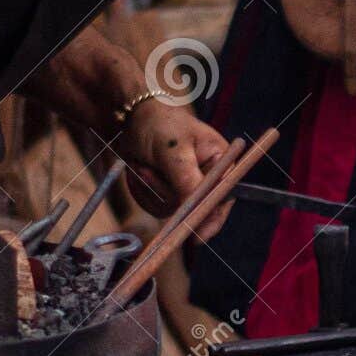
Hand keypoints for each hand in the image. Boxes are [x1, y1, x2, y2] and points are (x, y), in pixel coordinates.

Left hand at [118, 101, 234, 242]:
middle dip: (167, 195)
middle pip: (195, 211)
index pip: (222, 200)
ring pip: (173, 212)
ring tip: (144, 165)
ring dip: (152, 191)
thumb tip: (198, 210)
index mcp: (222, 164)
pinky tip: (141, 172)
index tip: (195, 236)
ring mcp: (189, 190)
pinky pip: (158, 209)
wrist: (133, 119)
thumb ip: (188, 182)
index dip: (210, 221)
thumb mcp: (174, 151)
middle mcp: (208, 181)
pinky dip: (145, 194)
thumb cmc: (159, 124)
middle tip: (147, 171)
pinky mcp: (170, 196)